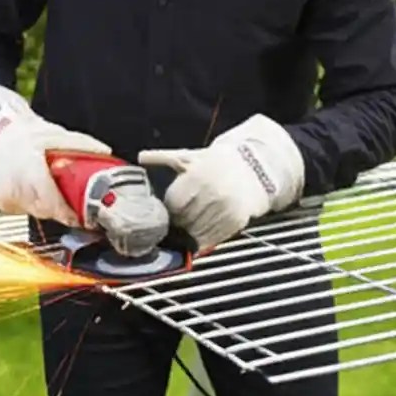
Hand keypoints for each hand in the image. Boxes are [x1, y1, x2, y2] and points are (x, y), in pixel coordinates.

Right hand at [0, 82, 110, 225]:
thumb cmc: (28, 136)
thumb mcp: (56, 134)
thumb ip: (81, 144)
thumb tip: (105, 152)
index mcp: (28, 164)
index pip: (48, 197)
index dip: (65, 211)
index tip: (79, 217)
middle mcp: (12, 182)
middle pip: (45, 209)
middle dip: (61, 209)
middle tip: (74, 205)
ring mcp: (5, 195)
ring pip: (37, 212)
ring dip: (50, 206)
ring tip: (52, 188)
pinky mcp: (3, 202)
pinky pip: (27, 210)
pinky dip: (36, 203)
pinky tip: (36, 189)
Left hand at [138, 114, 304, 250]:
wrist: (253, 168)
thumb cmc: (217, 163)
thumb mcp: (190, 156)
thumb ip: (164, 157)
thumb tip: (141, 157)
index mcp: (197, 177)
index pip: (173, 206)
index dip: (168, 210)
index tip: (169, 211)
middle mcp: (211, 194)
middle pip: (183, 221)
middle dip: (178, 222)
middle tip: (179, 219)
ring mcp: (225, 210)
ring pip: (196, 233)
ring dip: (189, 233)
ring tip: (191, 224)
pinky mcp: (235, 222)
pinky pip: (212, 239)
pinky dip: (204, 239)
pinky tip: (203, 229)